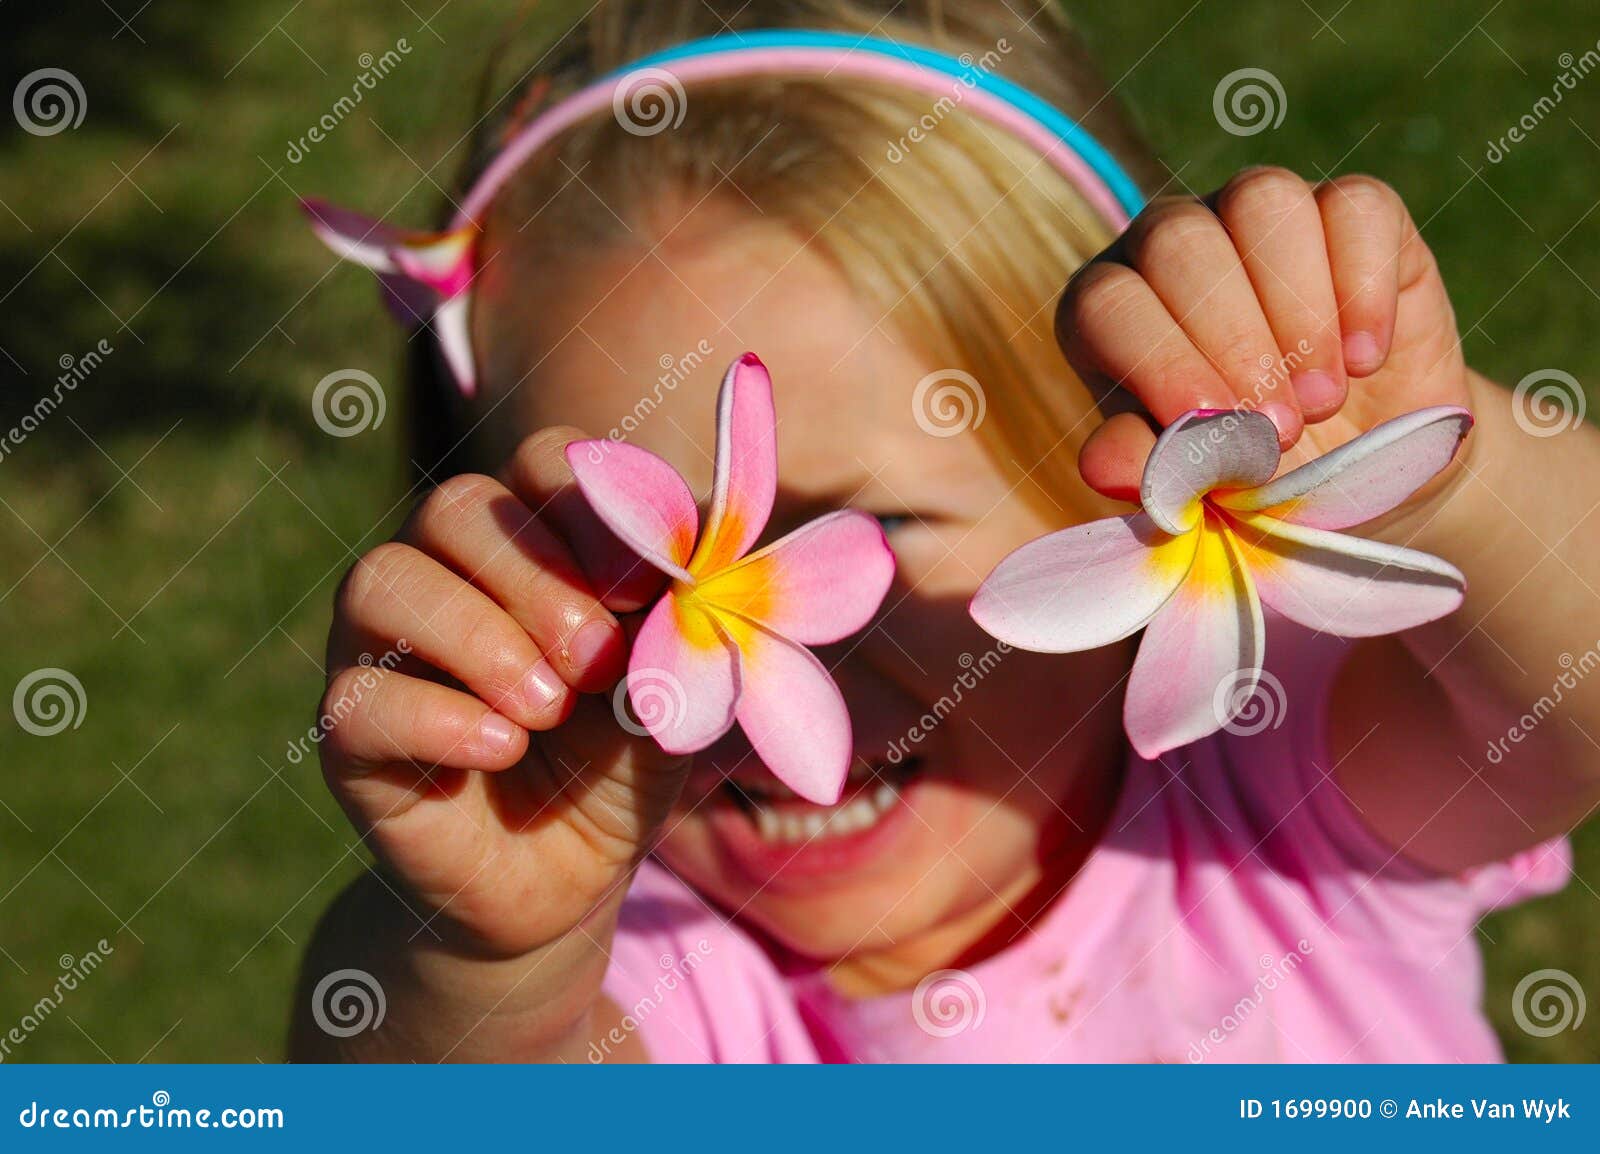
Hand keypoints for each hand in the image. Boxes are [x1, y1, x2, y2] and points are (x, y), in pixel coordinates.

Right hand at [318, 427, 684, 959]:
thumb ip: (683, 614)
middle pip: (455, 507)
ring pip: (385, 580)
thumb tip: (699, 551)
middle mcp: (443, 572)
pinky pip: (360, 696)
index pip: (540, 462)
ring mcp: (382, 648)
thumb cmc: (621, 757)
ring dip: (482, 639)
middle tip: (598, 661)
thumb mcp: (673, 683)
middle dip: (539, 579)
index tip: (646, 587)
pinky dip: (441, 717)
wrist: (570, 880)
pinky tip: (505, 750)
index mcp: (529, 540)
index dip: (589, 511)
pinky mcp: (350, 734)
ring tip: (549, 710)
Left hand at [1058, 168, 1471, 517]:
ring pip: (1262, 202)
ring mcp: (1258, 213)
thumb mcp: (1192, 483)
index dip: (1159, 361)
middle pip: (1179, 244)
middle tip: (1282, 430)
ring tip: (1324, 400)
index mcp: (1108, 307)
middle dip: (1233, 341)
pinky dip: (1364, 284)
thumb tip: (1103, 465)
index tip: (1215, 424)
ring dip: (1297, 311)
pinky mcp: (1352, 210)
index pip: (1107, 303)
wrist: (1357, 472)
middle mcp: (1171, 243)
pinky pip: (1355, 206)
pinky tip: (1366, 360)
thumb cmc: (1247, 472)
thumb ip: (1146, 467)